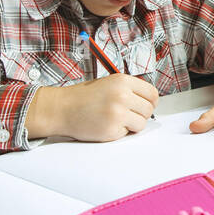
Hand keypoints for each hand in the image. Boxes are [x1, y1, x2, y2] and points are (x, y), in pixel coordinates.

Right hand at [29, 75, 158, 141]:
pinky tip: (106, 125)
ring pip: (141, 123)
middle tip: (127, 115)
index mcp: (123, 81)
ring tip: (116, 120)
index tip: (145, 106)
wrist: (61, 109)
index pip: (152, 93)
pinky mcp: (112, 129)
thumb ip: (129, 90)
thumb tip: (148, 101)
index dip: (150, 102)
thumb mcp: (108, 83)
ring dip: (132, 125)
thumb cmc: (83, 97)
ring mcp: (118, 113)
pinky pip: (127, 133)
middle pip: (148, 110)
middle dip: (140, 114)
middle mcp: (122, 95)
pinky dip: (119, 132)